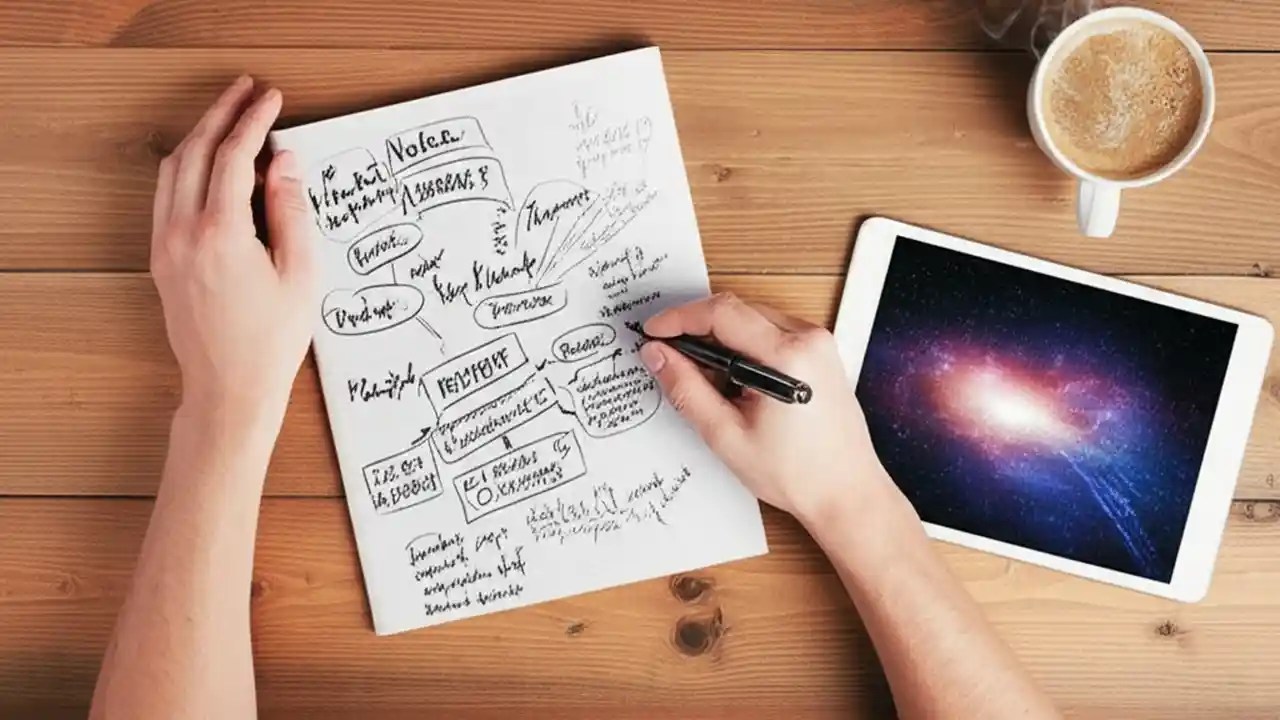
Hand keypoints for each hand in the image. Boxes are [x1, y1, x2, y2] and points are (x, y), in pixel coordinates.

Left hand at [151, 76, 316, 418]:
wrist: (229, 388)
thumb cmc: (273, 341)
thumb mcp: (299, 274)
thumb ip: (291, 210)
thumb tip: (285, 160)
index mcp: (222, 233)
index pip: (234, 156)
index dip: (255, 121)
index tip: (272, 99)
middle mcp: (184, 232)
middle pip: (195, 151)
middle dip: (221, 114)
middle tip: (247, 91)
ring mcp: (166, 245)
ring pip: (173, 169)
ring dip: (199, 136)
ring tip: (228, 116)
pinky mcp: (161, 258)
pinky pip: (166, 195)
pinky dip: (185, 165)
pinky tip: (206, 161)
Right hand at [640, 293, 893, 523]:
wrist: (846, 492)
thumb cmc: (798, 474)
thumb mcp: (727, 435)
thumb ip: (687, 389)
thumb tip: (658, 355)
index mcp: (788, 356)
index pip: (722, 313)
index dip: (679, 318)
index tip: (654, 331)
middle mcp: (809, 340)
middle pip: (737, 311)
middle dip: (697, 330)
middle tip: (671, 358)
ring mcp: (819, 345)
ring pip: (753, 320)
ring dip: (722, 340)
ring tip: (707, 382)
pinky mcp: (820, 354)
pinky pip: (772, 333)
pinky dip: (745, 348)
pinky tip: (735, 383)